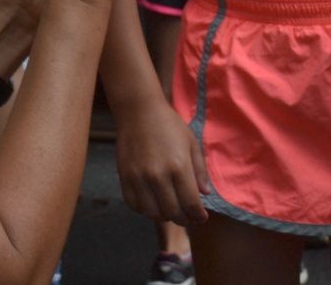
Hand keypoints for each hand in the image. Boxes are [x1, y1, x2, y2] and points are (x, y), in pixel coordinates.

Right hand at [115, 98, 210, 225]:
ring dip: (164, 217)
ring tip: (171, 211)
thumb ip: (199, 170)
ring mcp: (139, 179)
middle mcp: (158, 176)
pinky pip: (134, 205)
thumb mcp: (191, 143)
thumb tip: (205, 194)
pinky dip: (144, 210)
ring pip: (152, 213)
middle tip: (188, 217)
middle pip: (172, 212)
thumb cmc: (169, 125)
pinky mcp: (124, 178)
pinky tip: (153, 204)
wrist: (139, 112)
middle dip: (183, 219)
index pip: (191, 203)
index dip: (198, 215)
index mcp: (179, 166)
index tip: (202, 218)